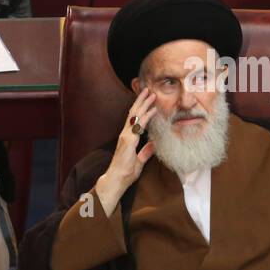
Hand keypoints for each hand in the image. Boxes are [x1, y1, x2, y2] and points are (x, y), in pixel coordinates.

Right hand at [93, 88, 156, 214]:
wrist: (116, 180)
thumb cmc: (126, 173)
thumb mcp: (139, 161)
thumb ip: (145, 152)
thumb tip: (153, 145)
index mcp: (127, 138)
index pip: (134, 119)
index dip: (141, 108)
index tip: (148, 100)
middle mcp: (125, 134)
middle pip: (133, 113)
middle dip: (141, 101)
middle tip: (148, 89)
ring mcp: (126, 137)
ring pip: (135, 116)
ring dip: (144, 104)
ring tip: (151, 93)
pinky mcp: (128, 141)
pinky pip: (139, 126)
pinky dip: (146, 116)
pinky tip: (153, 110)